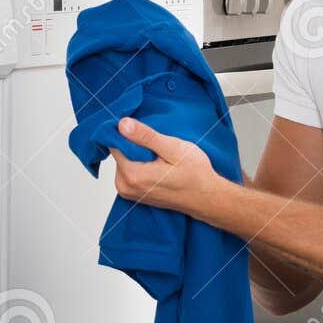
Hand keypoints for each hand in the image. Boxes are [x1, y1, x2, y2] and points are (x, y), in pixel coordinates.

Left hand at [107, 117, 222, 214]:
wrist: (207, 198)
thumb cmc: (195, 175)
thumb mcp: (173, 149)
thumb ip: (145, 136)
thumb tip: (122, 124)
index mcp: (132, 175)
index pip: (115, 144)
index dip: (130, 133)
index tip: (148, 133)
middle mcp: (125, 186)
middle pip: (120, 153)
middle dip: (136, 145)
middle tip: (159, 148)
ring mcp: (128, 192)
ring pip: (125, 161)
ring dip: (140, 155)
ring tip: (162, 158)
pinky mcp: (134, 194)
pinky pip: (130, 171)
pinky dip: (142, 165)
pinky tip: (160, 166)